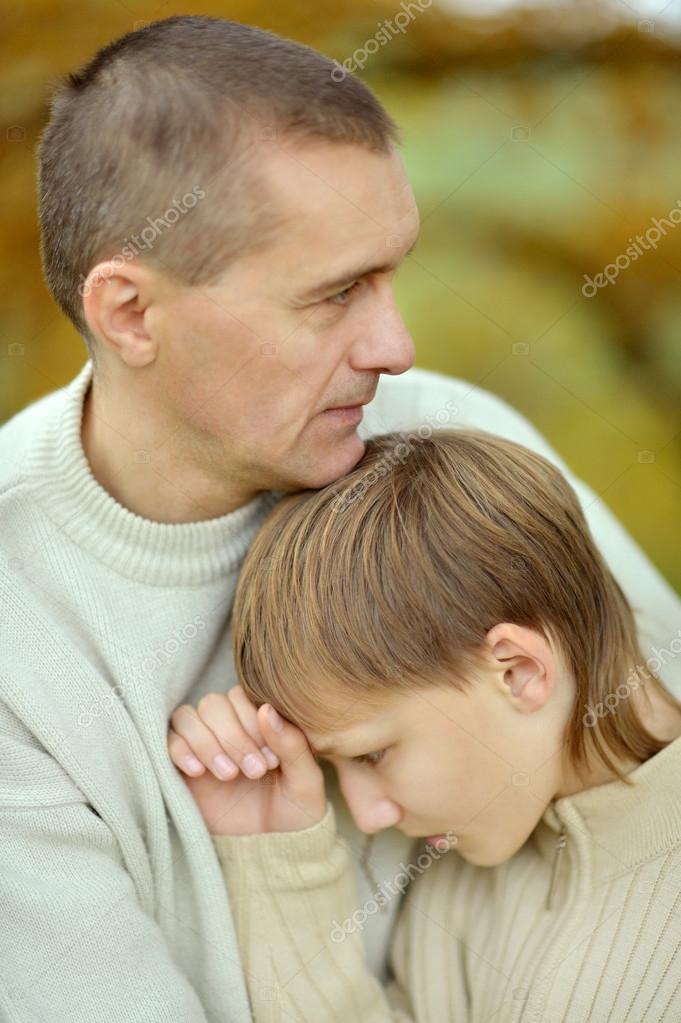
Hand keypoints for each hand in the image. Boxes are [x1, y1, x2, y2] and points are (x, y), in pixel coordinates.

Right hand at [168, 686, 326, 835]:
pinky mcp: (179, 766)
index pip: (242, 696)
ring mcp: (201, 744)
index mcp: (258, 720)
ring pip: (187, 717)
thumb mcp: (305, 780)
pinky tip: (199, 772)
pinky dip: (180, 750)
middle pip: (213, 704)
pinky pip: (167, 741)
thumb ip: (293, 744)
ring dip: (207, 743)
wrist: (272, 848)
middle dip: (232, 736)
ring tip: (229, 775)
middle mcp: (226, 726)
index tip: (271, 760)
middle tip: (253, 772)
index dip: (253, 722)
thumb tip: (266, 710)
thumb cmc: (294, 809)